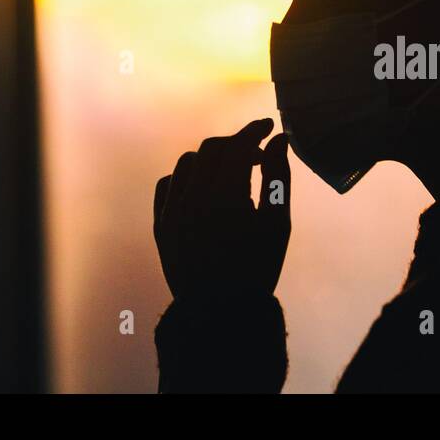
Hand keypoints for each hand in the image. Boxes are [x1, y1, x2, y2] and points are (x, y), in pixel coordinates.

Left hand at [153, 118, 290, 301]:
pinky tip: (203, 189)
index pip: (238, 147)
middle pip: (212, 149)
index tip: (270, 127)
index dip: (255, 131)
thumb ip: (278, 178)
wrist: (219, 312)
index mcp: (226, 197)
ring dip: (212, 159)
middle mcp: (193, 198)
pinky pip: (168, 184)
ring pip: (188, 163)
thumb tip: (279, 141)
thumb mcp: (277, 224)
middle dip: (236, 143)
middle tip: (258, 155)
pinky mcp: (160, 223)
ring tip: (232, 174)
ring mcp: (172, 210)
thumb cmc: (257, 268)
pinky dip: (187, 177)